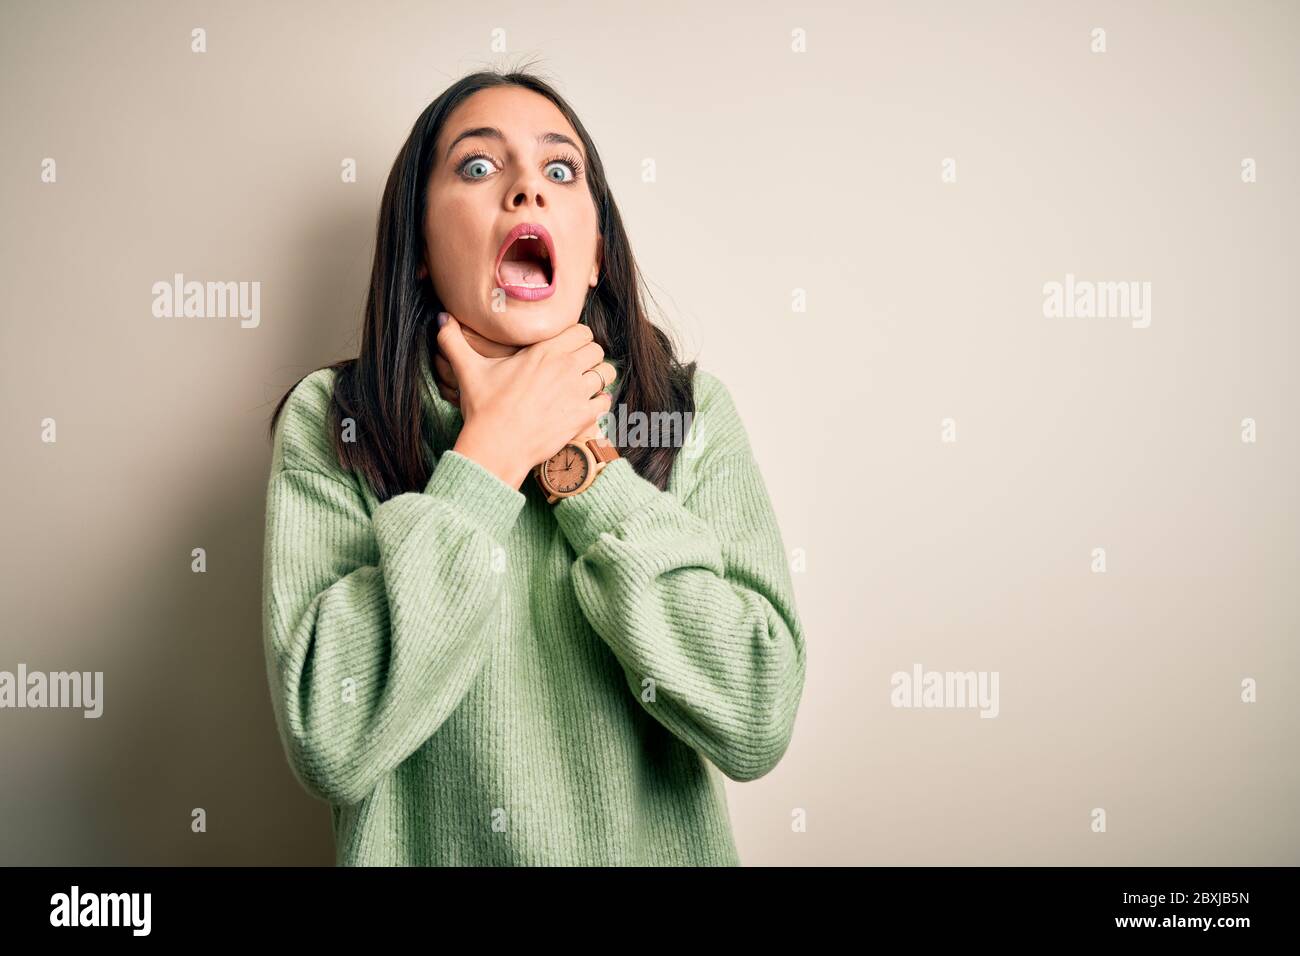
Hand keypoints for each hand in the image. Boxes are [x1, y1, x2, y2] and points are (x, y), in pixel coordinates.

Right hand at [437, 312, 617, 488]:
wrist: (495, 446)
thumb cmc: (484, 408)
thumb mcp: (468, 370)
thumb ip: (454, 340)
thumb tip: (441, 317)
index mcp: (544, 351)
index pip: (582, 331)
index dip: (577, 338)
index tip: (567, 348)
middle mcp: (565, 367)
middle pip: (597, 350)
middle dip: (589, 357)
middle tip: (575, 368)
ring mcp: (576, 392)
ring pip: (606, 373)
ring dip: (598, 378)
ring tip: (584, 386)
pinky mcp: (582, 417)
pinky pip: (606, 401)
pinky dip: (599, 403)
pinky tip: (585, 407)